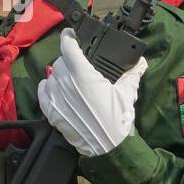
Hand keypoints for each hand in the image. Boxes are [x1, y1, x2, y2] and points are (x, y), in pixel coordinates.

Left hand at [36, 28, 146, 156]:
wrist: (107, 148)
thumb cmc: (117, 120)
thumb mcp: (127, 94)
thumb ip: (132, 73)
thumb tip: (140, 62)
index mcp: (84, 75)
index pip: (69, 47)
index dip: (68, 37)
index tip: (70, 34)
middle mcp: (66, 83)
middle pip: (61, 61)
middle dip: (69, 60)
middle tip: (80, 66)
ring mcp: (56, 98)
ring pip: (51, 75)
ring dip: (59, 74)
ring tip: (71, 80)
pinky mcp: (51, 111)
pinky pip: (42, 91)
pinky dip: (47, 87)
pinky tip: (56, 89)